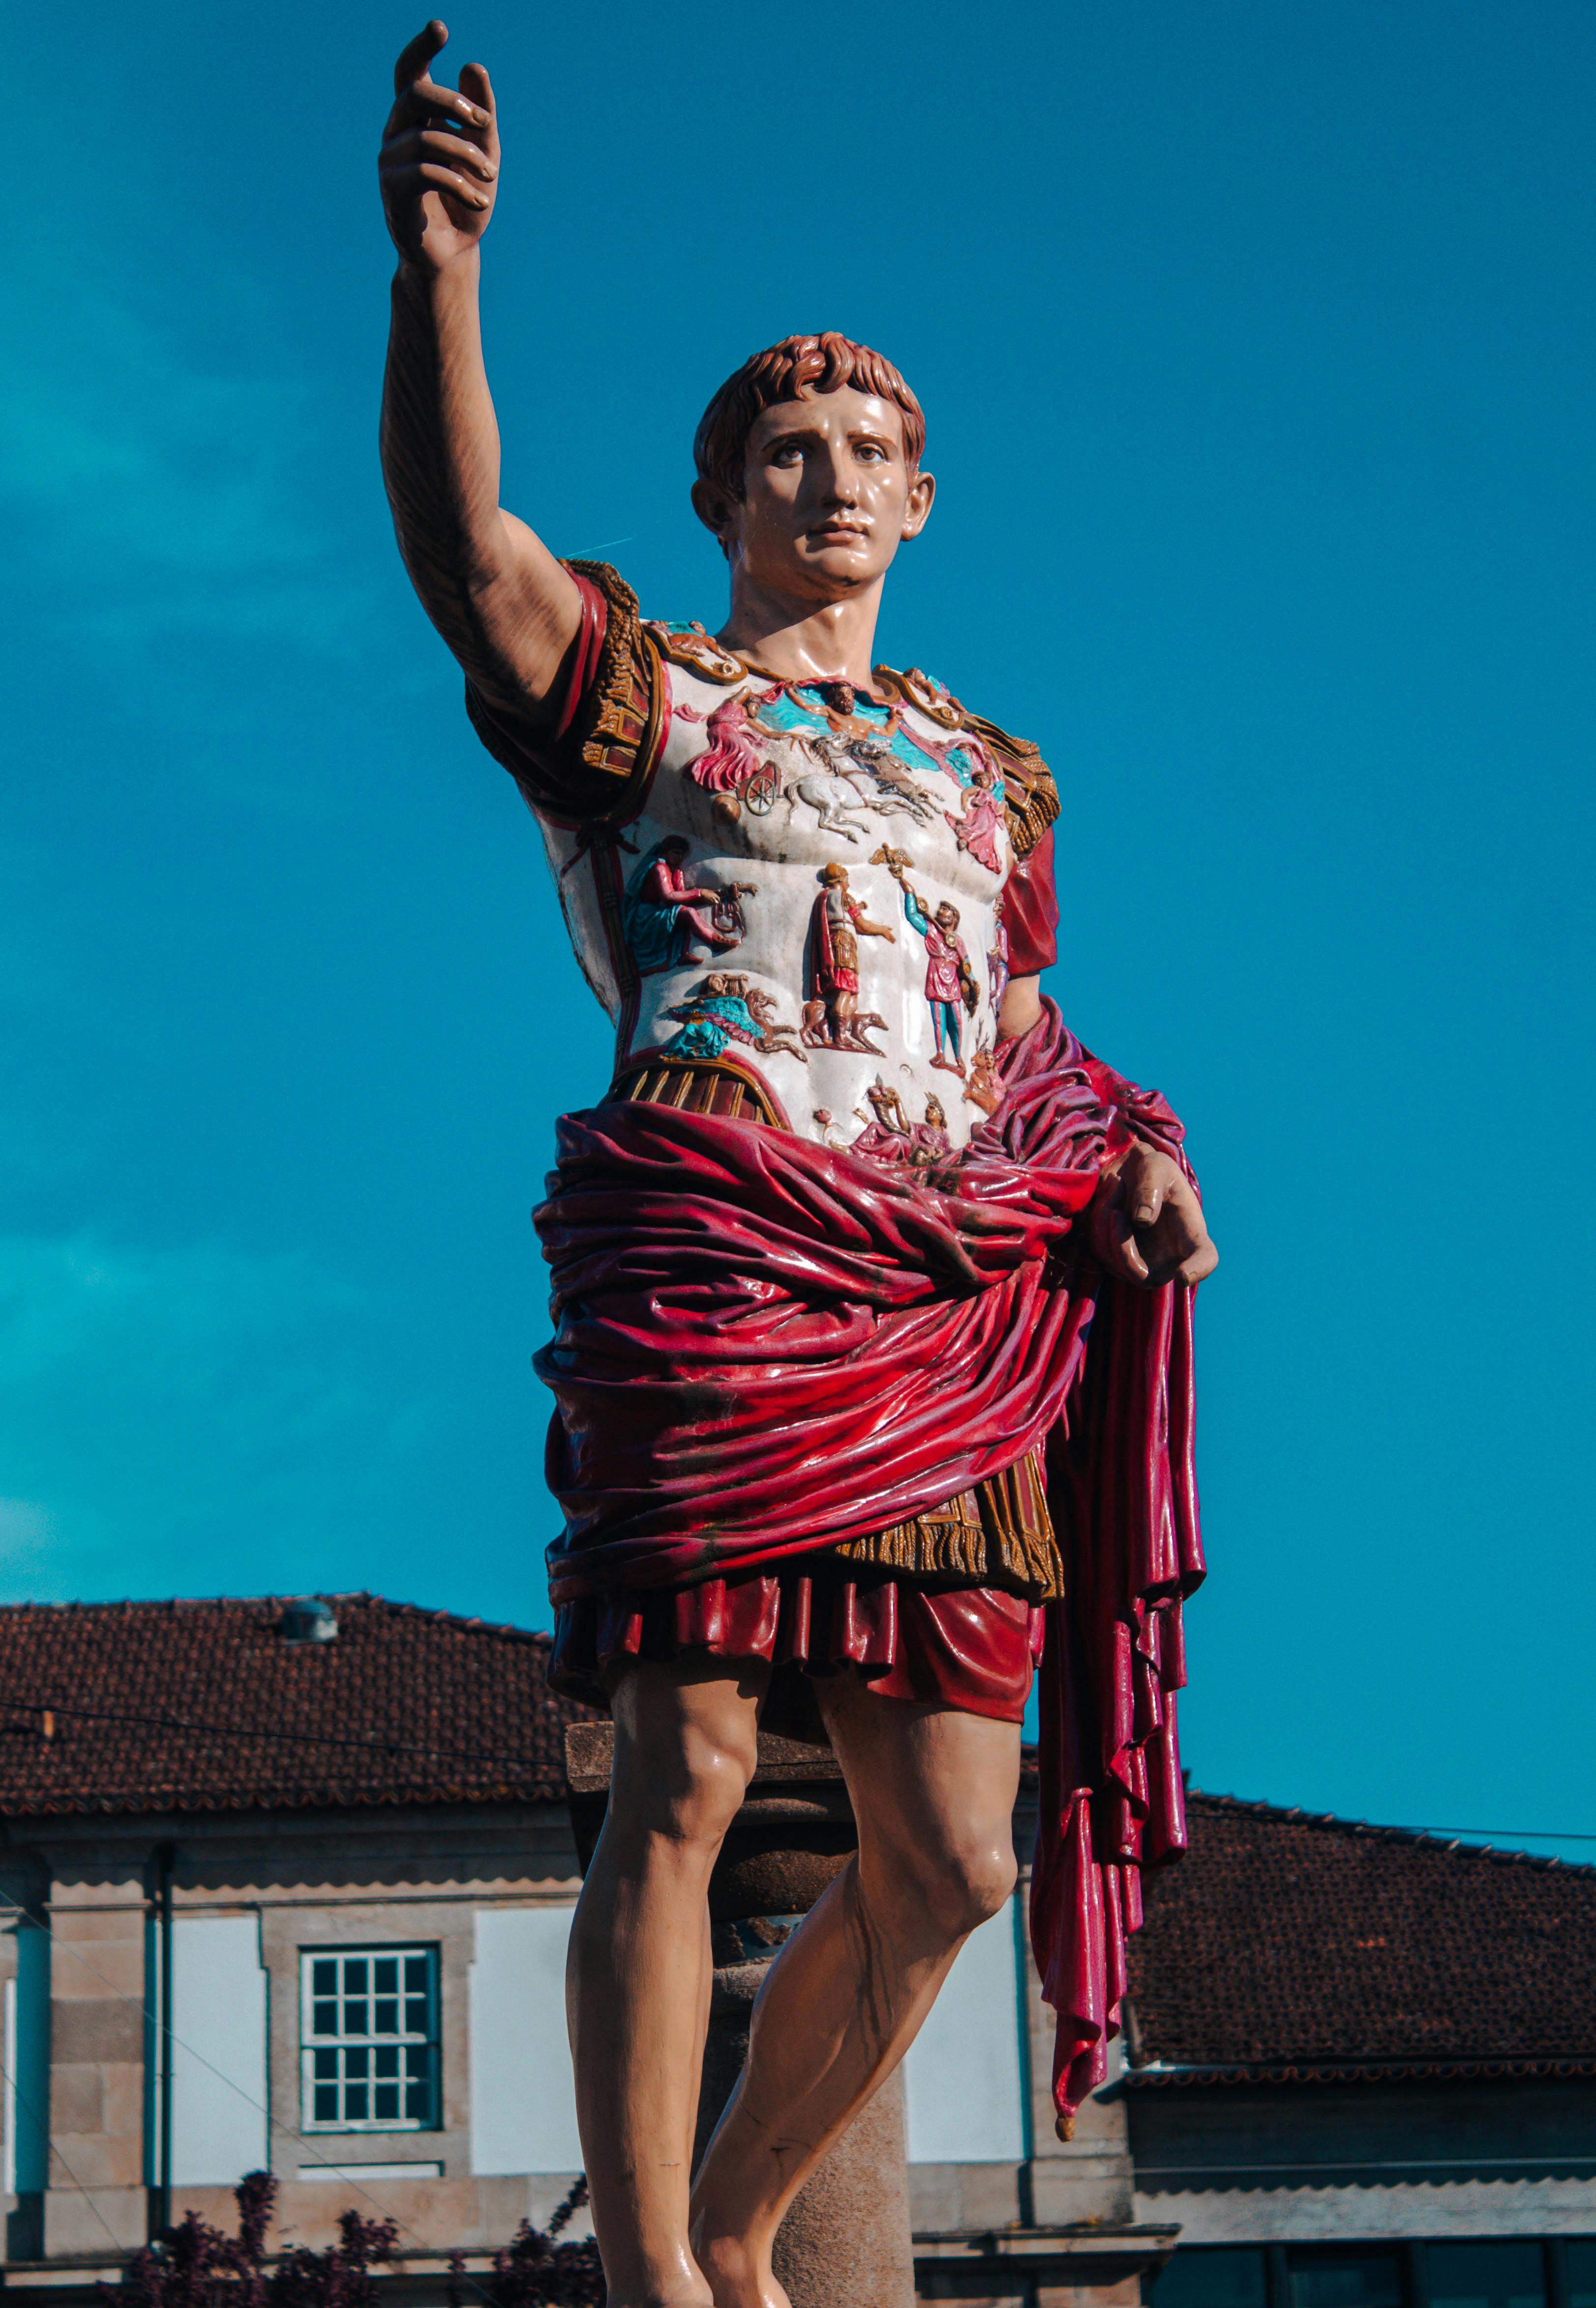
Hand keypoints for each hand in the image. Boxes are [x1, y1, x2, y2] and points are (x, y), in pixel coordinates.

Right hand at [380, 22, 499, 272]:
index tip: (441, 28)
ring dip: (466, 154)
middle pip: (414, 91)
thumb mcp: (484, 153)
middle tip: (483, 122)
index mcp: (418, 119)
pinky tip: (480, 199)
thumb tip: (473, 66)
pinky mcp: (393, 190)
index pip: (410, 72)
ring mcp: (390, 160)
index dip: (421, 47)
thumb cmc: (465, 201)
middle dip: (452, 101)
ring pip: (426, 135)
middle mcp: (398, 132)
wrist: (454, 254)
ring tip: (490, 177)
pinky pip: (424, 171)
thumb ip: (480, 115)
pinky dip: (459, 184)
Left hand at [1090, 1144, 1216, 1288]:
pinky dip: (1098, 1219)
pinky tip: (1110, 1194)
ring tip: (1116, 1186)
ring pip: (1114, 1263)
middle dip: (1122, 1246)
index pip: (1204, 1260)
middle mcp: (1168, 1257)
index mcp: (1190, 1234)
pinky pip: (1098, 1249)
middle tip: (1116, 1212)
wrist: (1130, 1170)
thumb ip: (1151, 1190)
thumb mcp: (1157, 1167)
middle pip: (1145, 1277)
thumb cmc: (1154, 1170)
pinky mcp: (1115, 1257)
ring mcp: (1140, 1262)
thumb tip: (1142, 1221)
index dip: (1198, 1271)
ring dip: (1106, 1223)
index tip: (1183, 1274)